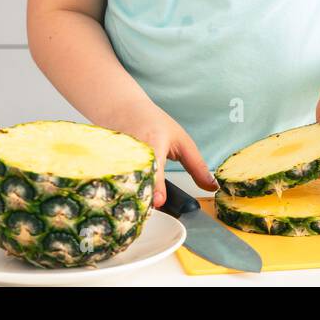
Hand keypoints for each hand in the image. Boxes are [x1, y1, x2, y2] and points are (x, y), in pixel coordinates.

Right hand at [99, 101, 218, 207]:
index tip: (159, 201)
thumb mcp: (182, 142)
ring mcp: (117, 158)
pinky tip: (125, 200)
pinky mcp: (107, 164)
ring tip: (138, 208)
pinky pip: (114, 183)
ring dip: (132, 198)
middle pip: (137, 180)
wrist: (122, 109)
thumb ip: (197, 166)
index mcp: (154, 143)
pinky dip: (122, 192)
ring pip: (123, 184)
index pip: (155, 166)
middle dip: (144, 198)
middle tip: (151, 211)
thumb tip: (212, 188)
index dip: (156, 185)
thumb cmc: (154, 124)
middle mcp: (133, 151)